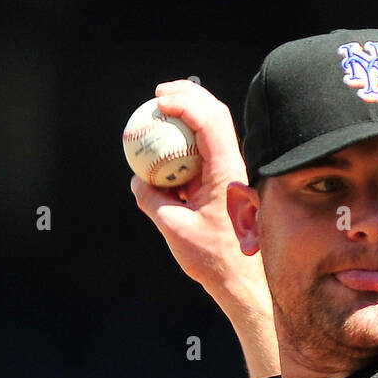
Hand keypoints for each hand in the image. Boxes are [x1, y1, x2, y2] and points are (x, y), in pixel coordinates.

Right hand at [130, 79, 270, 308]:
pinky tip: (166, 147)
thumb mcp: (173, 228)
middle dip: (188, 96)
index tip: (158, 101)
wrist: (240, 282)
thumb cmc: (213, 259)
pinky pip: (204, 154)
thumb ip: (151, 199)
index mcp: (226, 173)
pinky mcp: (224, 185)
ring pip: (212, 131)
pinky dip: (186, 144)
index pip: (210, 121)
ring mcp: (230, 175)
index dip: (185, 102)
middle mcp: (233, 168)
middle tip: (159, 95)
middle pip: (215, 115)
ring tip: (161, 112)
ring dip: (188, 116)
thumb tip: (137, 179)